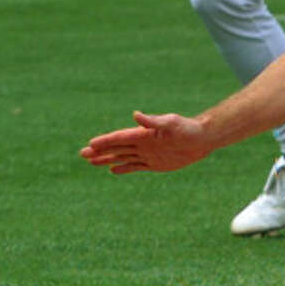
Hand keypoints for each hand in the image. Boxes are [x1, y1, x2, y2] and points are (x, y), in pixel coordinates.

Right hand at [81, 112, 215, 173]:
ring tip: (91, 162)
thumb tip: (135, 115)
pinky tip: (113, 170)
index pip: (119, 138)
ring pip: (122, 158)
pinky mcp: (156, 164)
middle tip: (82, 154)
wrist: (202, 139)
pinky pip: (135, 167)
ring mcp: (148, 154)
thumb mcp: (170, 123)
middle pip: (116, 148)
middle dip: (99, 151)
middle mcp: (142, 144)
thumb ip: (153, 121)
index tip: (90, 144)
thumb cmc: (187, 128)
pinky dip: (124, 168)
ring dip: (107, 160)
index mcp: (143, 134)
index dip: (105, 141)